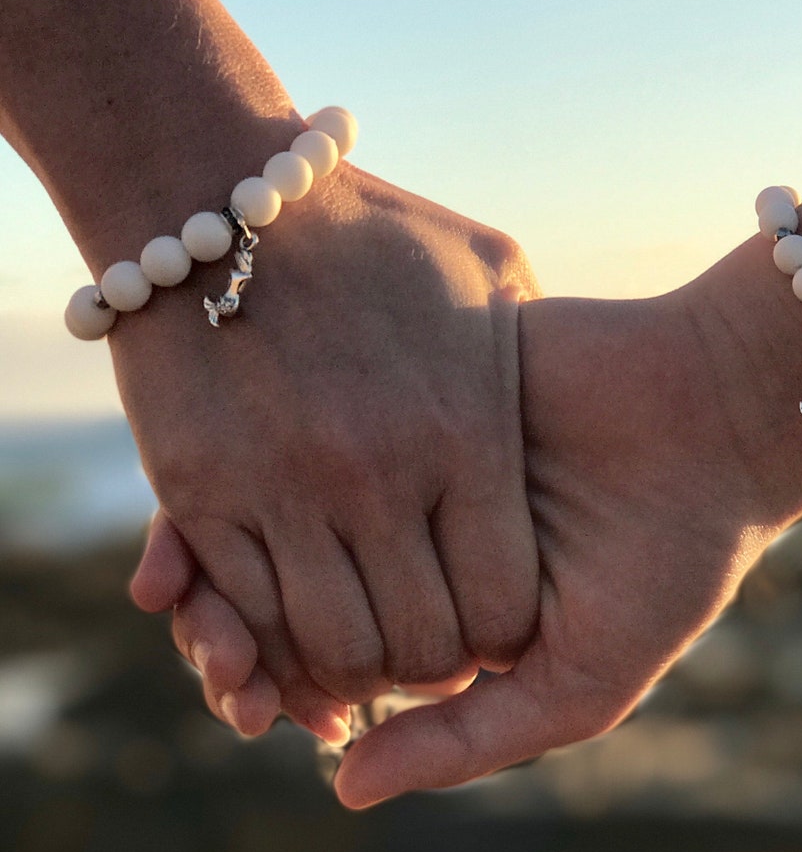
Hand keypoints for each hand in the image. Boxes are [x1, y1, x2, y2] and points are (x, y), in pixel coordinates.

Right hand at [119, 155, 540, 742]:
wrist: (211, 185)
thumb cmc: (368, 229)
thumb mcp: (488, 273)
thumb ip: (525, 360)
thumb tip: (551, 431)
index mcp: (466, 434)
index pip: (501, 607)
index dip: (499, 637)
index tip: (489, 626)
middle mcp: (380, 477)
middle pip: (421, 648)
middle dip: (429, 667)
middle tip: (424, 647)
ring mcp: (283, 489)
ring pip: (330, 648)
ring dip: (349, 666)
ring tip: (362, 639)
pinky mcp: (200, 492)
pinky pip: (246, 607)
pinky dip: (270, 634)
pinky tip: (292, 617)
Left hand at [138, 244, 801, 787]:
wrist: (714, 420)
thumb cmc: (663, 565)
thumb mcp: (575, 683)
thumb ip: (465, 739)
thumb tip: (340, 791)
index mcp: (443, 615)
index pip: (336, 664)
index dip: (281, 692)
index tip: (249, 712)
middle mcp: (406, 543)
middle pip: (287, 596)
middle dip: (236, 638)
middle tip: (217, 667)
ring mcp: (389, 468)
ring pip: (272, 521)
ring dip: (220, 571)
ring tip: (187, 604)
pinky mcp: (381, 395)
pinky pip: (286, 439)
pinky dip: (237, 480)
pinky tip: (206, 523)